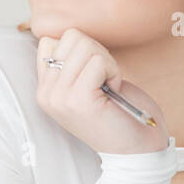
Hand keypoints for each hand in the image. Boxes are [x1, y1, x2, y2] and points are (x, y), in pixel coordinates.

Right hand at [35, 29, 168, 154]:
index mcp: (46, 89)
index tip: (93, 73)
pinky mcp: (78, 99)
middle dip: (97, 52)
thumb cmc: (120, 114)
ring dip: (107, 62)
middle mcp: (46, 93)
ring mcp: (60, 97)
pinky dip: (114, 71)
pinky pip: (98, 61)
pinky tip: (115, 90)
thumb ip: (72, 64)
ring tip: (109, 86)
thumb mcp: (87, 85)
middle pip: (70, 38)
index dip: (81, 49)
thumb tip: (70, 34)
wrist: (137, 149)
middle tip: (106, 79)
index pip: (50, 41)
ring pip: (85, 46)